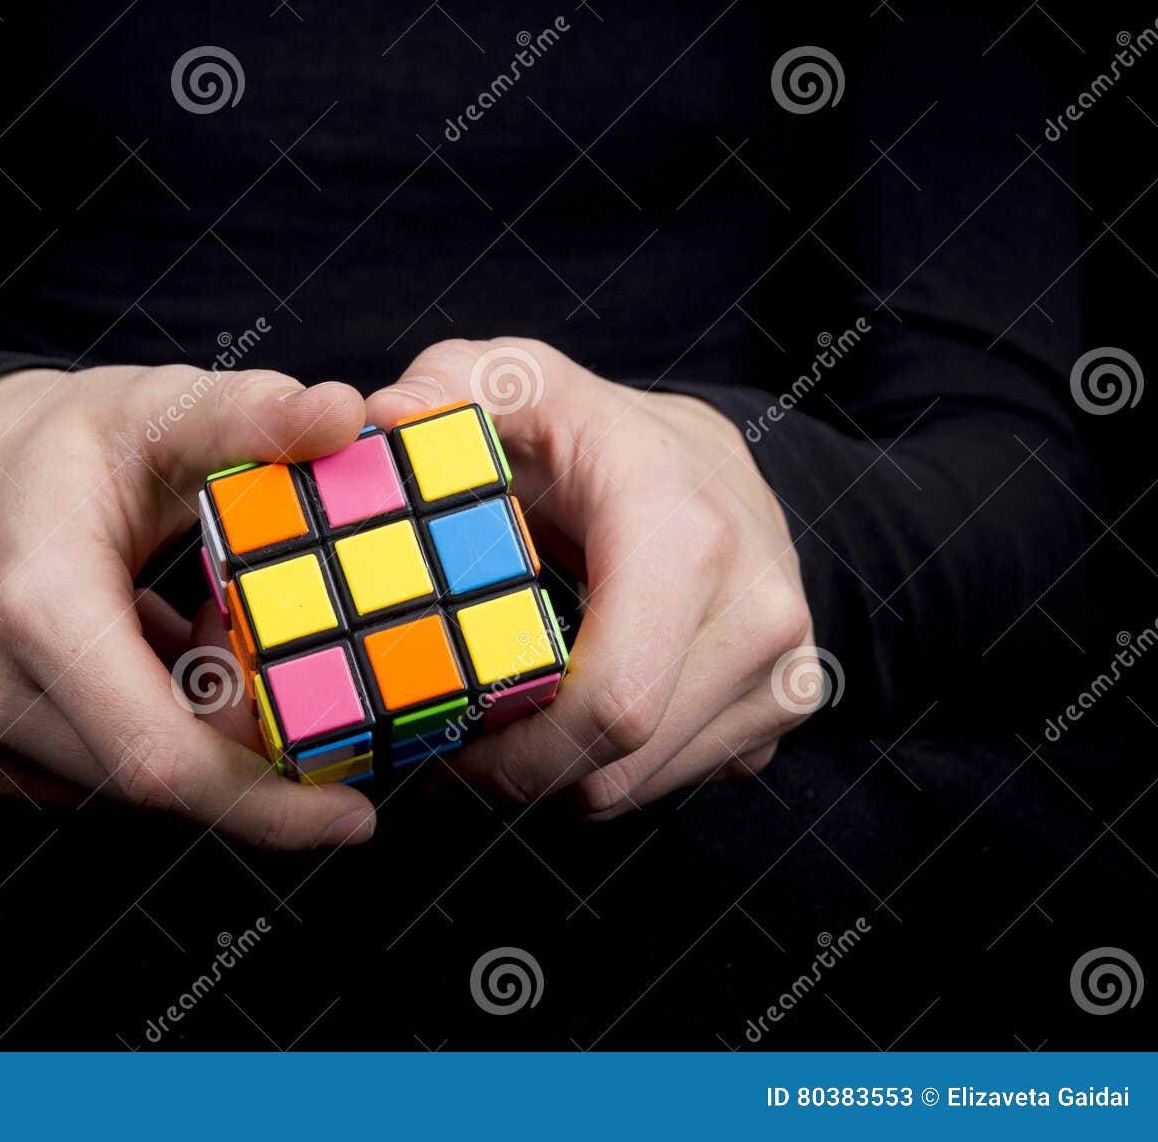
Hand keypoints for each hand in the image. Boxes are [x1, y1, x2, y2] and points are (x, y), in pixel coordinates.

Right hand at [0, 364, 377, 847]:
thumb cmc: (75, 440)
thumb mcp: (165, 408)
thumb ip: (253, 415)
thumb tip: (344, 414)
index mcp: (34, 604)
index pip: (161, 757)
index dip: (264, 803)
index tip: (353, 815)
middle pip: (163, 777)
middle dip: (246, 734)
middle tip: (263, 640)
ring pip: (137, 784)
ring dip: (201, 726)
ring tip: (197, 622)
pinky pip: (103, 778)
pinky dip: (158, 730)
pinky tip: (157, 655)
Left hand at [366, 338, 815, 816]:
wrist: (704, 460)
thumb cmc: (593, 430)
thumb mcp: (515, 384)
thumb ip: (445, 387)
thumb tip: (387, 415)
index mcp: (686, 539)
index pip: (611, 706)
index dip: (512, 752)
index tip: (443, 739)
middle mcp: (758, 610)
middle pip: (613, 765)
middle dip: (514, 771)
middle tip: (450, 744)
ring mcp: (783, 667)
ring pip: (636, 786)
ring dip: (555, 773)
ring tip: (500, 719)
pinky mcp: (782, 706)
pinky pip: (672, 780)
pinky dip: (605, 766)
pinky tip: (566, 714)